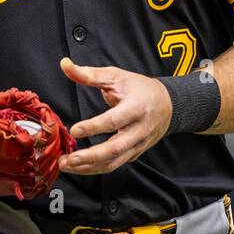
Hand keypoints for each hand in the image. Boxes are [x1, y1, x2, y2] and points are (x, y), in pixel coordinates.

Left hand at [57, 57, 172, 174]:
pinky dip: (95, 168)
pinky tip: (79, 167)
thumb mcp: (117, 76)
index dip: (94, 127)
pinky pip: (114, 165)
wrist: (168, 105)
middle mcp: (138, 130)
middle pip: (115, 149)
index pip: (114, 120)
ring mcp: (137, 145)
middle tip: (69, 159)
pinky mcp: (134, 154)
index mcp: (135, 108)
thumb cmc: (140, 89)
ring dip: (89, 167)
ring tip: (67, 165)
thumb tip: (65, 64)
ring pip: (113, 162)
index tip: (74, 130)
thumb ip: (90, 74)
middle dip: (90, 157)